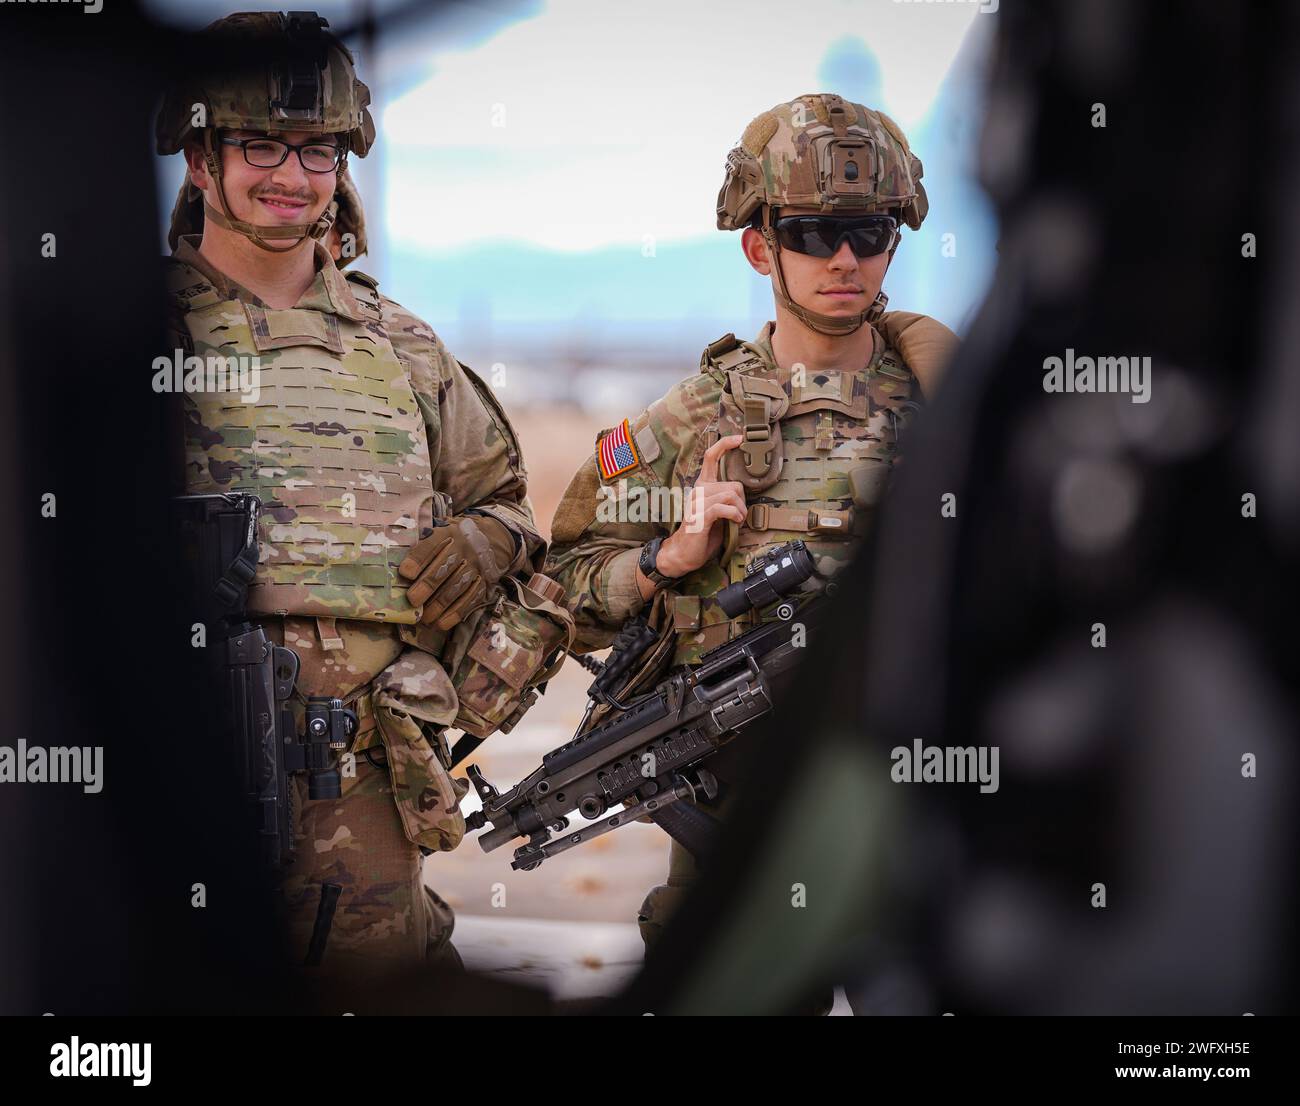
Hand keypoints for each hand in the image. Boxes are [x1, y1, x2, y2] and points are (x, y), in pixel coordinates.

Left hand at [398, 514, 514, 630]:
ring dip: (440, 604)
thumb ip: (420, 547)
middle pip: (444, 568)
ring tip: (425, 618)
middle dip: (427, 585)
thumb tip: (392, 565)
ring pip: (457, 586)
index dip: (418, 559)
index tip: (405, 573)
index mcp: (446, 534)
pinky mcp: (483, 582)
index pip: (431, 545)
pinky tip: (442, 623)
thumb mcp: (439, 533)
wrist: (490, 540)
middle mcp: (462, 549)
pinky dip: (455, 613)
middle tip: (413, 600)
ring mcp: (475, 566)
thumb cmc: (452, 541)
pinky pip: (471, 599)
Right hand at [655, 434, 746, 578]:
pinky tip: (734, 522)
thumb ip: (726, 499)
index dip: (725, 444)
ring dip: (740, 510)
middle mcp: (698, 491)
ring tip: (737, 521)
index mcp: (702, 486)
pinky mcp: (699, 517)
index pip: (711, 457)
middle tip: (739, 516)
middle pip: (733, 484)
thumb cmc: (703, 533)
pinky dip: (734, 515)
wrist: (683, 553)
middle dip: (743, 502)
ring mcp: (697, 503)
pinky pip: (723, 508)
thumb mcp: (716, 512)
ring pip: (730, 494)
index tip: (741, 438)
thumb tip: (742, 494)